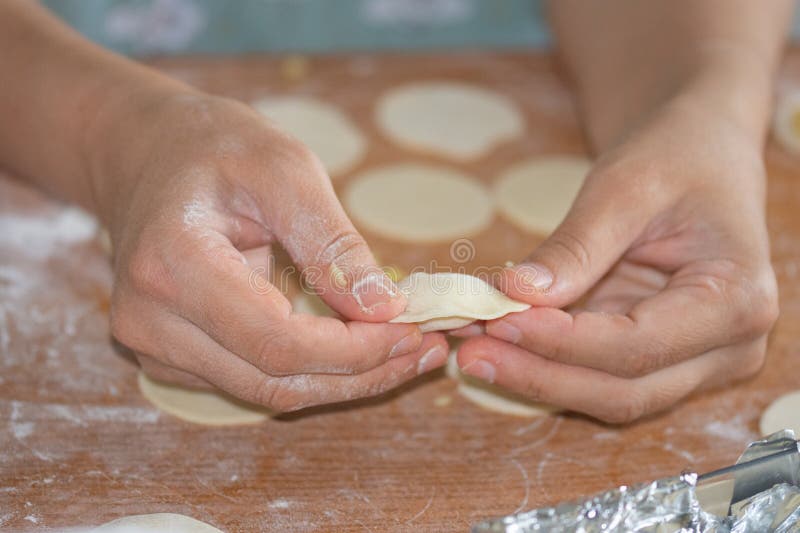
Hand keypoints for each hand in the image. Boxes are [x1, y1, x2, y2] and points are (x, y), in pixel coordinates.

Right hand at [90, 91, 447, 411]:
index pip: (276, 341)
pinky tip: (356, 346)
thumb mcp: (285, 169)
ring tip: (405, 351)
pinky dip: (312, 371)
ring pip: (266, 391)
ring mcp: (154, 344)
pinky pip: (252, 379)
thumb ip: (332, 243)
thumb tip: (386, 308)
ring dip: (342, 380)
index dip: (354, 350)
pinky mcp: (170, 354)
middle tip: (424, 350)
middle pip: (272, 380)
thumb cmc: (217, 148)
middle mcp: (151, 320)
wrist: (151, 154)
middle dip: (359, 373)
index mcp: (172, 266)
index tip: (413, 331)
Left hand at [456, 95, 777, 422]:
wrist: (700, 154)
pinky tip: (494, 342)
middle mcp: (725, 347)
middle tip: (468, 354)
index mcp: (736, 300)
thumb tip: (516, 295)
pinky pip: (596, 374)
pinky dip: (544, 362)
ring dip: (535, 376)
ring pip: (608, 395)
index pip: (639, 345)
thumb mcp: (626, 186)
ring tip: (469, 348)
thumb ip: (576, 246)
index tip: (497, 322)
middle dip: (540, 375)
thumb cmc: (676, 157)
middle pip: (625, 390)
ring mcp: (694, 360)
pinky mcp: (657, 357)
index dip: (562, 342)